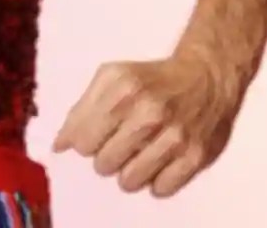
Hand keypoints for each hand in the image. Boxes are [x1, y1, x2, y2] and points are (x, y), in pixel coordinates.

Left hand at [52, 56, 242, 197]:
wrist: (207, 77)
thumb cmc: (151, 79)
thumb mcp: (111, 77)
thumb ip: (81, 110)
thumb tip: (60, 146)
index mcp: (122, 89)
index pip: (82, 140)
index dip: (84, 144)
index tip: (94, 138)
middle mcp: (149, 112)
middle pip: (103, 164)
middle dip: (106, 158)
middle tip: (119, 145)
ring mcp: (174, 136)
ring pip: (129, 181)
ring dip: (129, 173)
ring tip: (138, 155)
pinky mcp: (196, 156)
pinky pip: (161, 189)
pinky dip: (156, 181)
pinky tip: (159, 162)